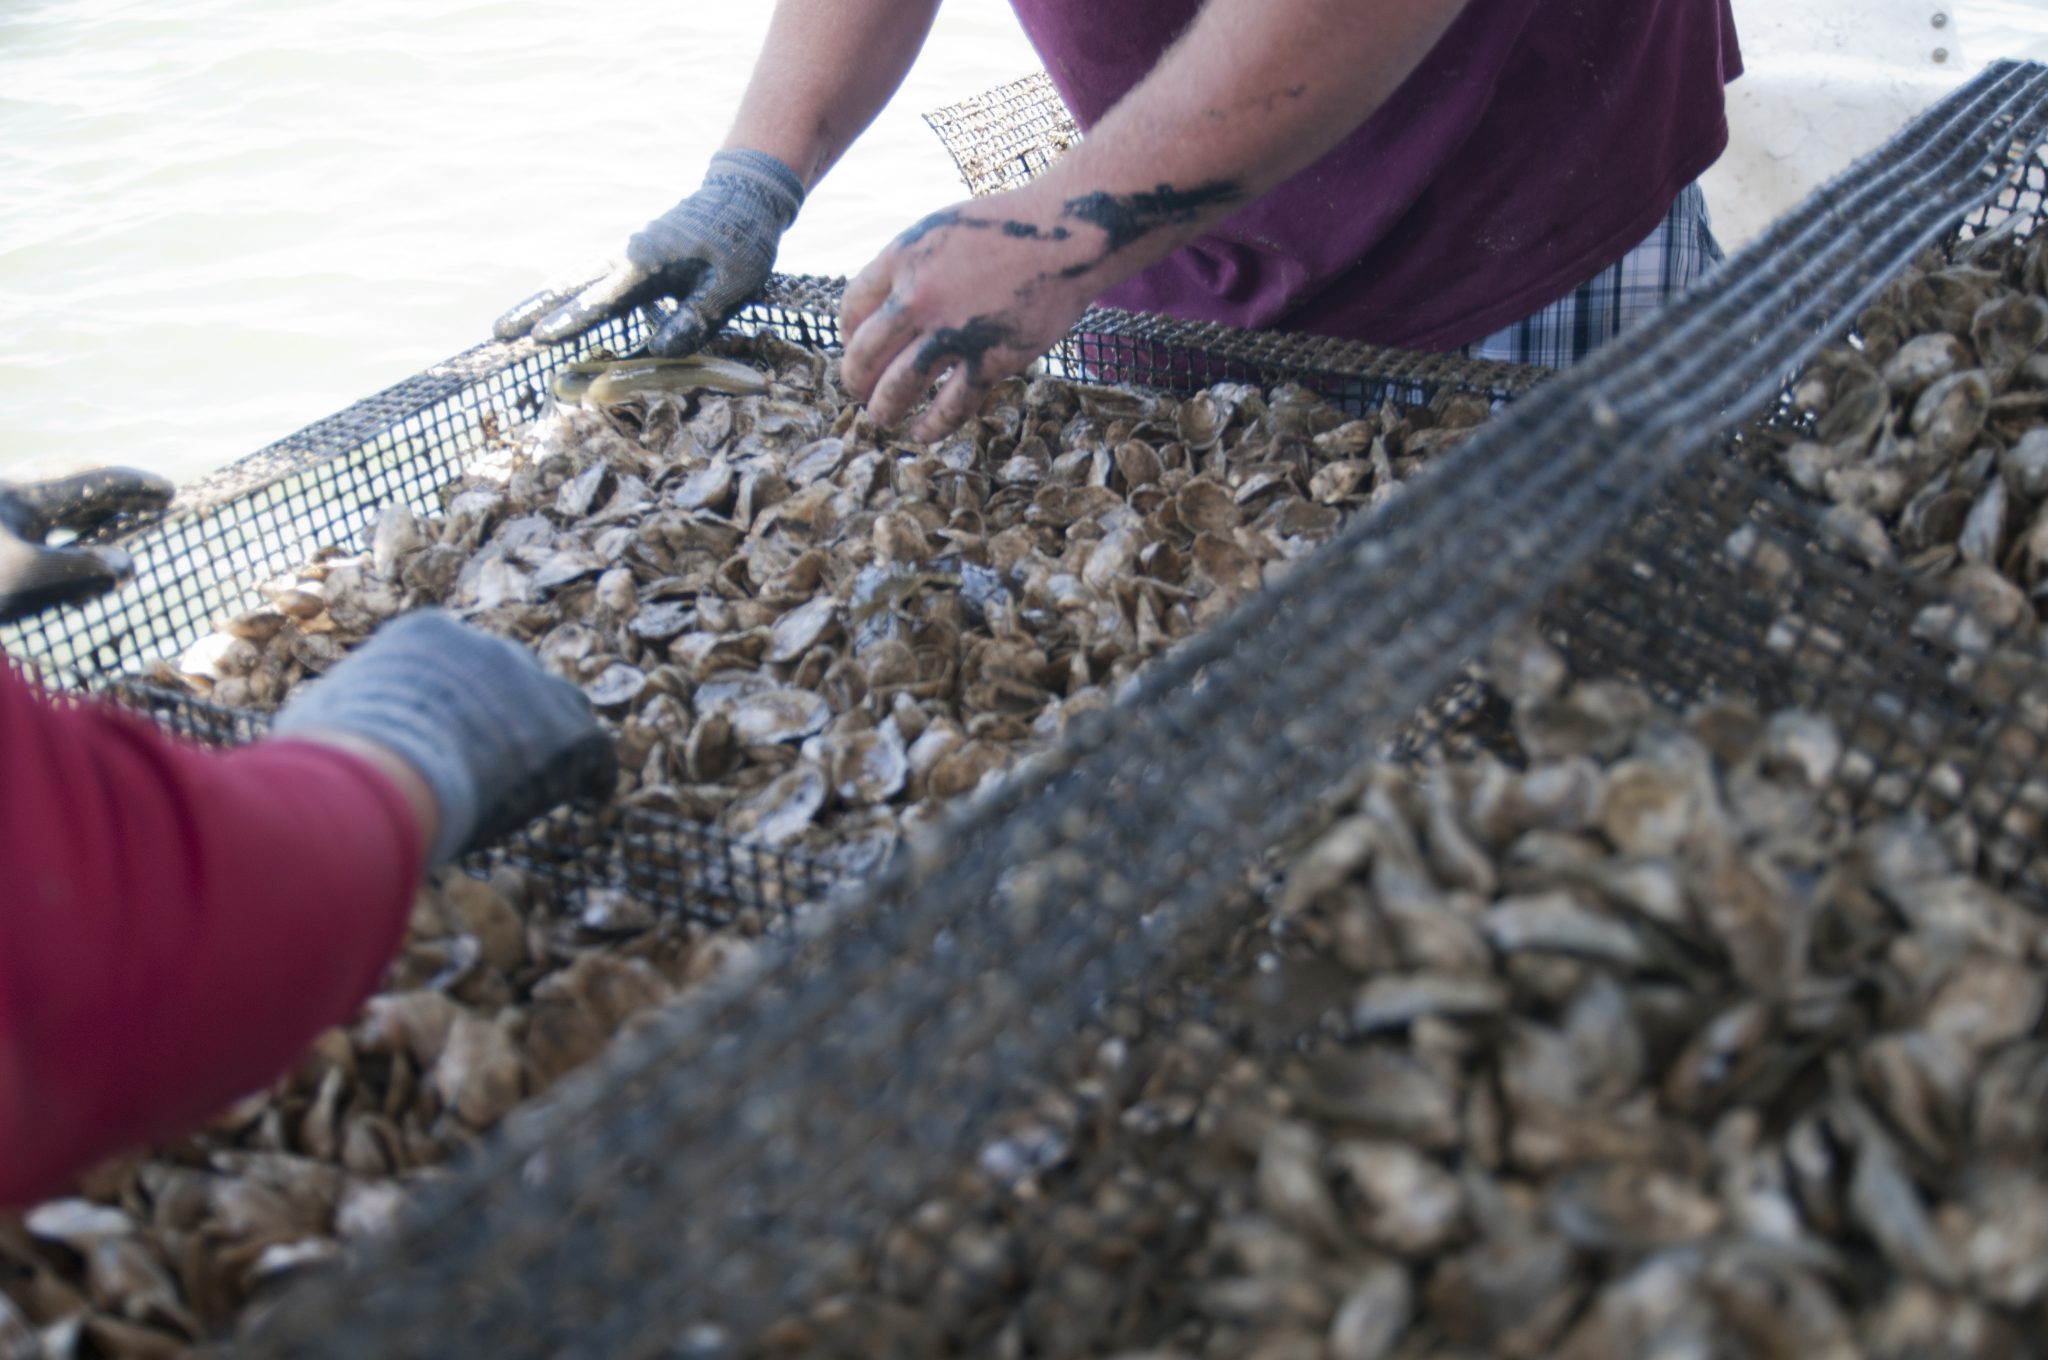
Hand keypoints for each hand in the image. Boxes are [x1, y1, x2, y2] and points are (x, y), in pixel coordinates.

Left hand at [0, 468, 174, 623]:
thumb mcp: (31, 581)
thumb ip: (87, 571)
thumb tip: (128, 566)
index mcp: (25, 495)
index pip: (93, 483)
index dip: (135, 487)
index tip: (169, 492)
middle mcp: (10, 491)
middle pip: (71, 476)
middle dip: (114, 487)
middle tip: (150, 497)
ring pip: (51, 494)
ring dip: (89, 505)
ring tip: (116, 516)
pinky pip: (34, 513)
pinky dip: (64, 521)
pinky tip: (68, 541)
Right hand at [272, 610, 616, 865]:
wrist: (381, 776)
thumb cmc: (330, 758)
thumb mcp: (315, 722)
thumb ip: (332, 717)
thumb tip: (312, 735)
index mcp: (426, 635)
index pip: (454, 661)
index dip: (454, 701)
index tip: (449, 732)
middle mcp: (487, 648)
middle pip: (509, 678)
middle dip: (503, 714)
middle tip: (495, 759)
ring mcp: (533, 687)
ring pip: (558, 707)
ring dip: (550, 740)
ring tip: (544, 775)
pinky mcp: (569, 733)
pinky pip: (596, 752)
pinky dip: (593, 776)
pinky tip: (591, 797)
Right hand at [493, 150, 805, 357]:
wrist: (745, 198)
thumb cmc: (743, 242)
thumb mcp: (731, 284)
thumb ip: (696, 316)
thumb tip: (659, 352)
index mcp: (648, 260)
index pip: (603, 297)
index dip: (571, 320)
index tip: (539, 337)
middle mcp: (628, 255)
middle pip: (573, 285)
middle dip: (536, 309)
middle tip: (499, 331)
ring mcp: (628, 255)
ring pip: (577, 280)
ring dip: (544, 302)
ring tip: (510, 326)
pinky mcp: (635, 259)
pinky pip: (594, 280)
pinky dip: (569, 296)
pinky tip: (554, 314)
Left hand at [839, 185, 1098, 441]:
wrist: (1067, 236)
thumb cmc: (1006, 230)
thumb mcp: (940, 230)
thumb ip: (908, 266)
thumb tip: (880, 312)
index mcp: (902, 257)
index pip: (852, 310)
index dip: (848, 337)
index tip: (856, 349)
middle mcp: (919, 296)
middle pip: (864, 355)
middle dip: (856, 381)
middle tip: (859, 391)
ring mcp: (954, 332)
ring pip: (897, 388)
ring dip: (883, 409)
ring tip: (883, 416)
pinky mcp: (991, 361)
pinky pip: (950, 407)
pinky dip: (931, 426)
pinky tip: (922, 431)